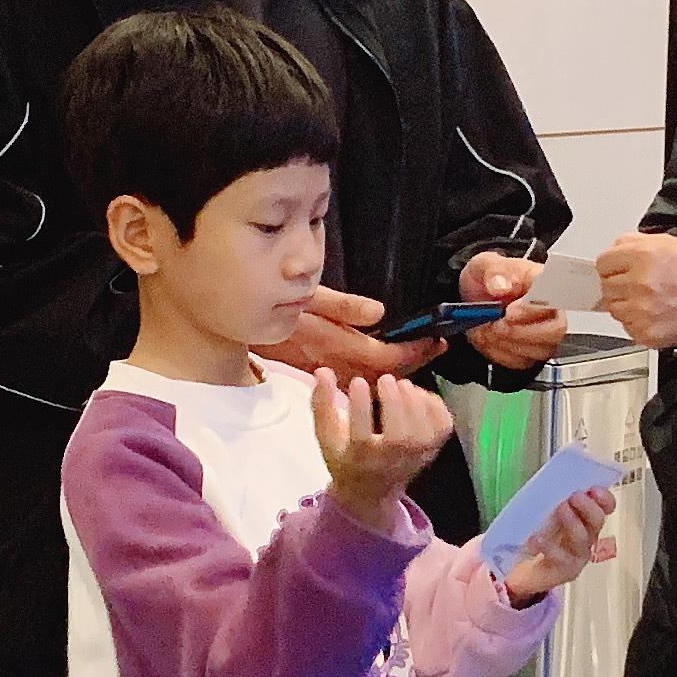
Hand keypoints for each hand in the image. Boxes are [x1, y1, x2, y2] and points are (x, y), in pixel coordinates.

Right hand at [262, 286, 439, 380]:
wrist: (238, 327)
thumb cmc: (274, 302)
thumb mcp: (308, 296)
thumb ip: (344, 306)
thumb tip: (379, 313)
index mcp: (334, 343)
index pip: (385, 356)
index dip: (414, 351)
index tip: (437, 339)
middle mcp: (334, 362)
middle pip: (384, 375)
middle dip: (414, 363)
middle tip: (437, 347)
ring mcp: (327, 370)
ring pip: (370, 381)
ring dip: (398, 372)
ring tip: (420, 356)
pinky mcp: (319, 370)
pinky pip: (356, 379)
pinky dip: (376, 374)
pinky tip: (387, 364)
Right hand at [310, 370, 454, 529]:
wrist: (371, 492)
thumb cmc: (345, 458)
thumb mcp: (326, 437)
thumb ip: (322, 404)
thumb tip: (323, 371)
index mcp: (360, 460)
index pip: (361, 436)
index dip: (360, 406)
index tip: (357, 381)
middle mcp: (390, 463)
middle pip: (399, 437)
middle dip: (394, 402)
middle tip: (386, 379)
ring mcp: (415, 458)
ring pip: (423, 432)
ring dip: (414, 401)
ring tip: (401, 384)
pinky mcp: (432, 450)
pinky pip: (442, 427)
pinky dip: (436, 406)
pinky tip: (420, 394)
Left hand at [458, 252, 568, 372]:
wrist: (477, 297)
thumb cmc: (490, 278)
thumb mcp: (484, 265)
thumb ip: (494, 271)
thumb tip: (501, 285)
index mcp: (544, 282)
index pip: (556, 297)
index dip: (532, 309)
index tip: (509, 311)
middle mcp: (551, 310)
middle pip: (556, 330)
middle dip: (521, 332)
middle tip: (497, 325)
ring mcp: (544, 333)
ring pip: (539, 350)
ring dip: (506, 343)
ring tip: (487, 328)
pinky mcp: (531, 352)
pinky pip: (521, 362)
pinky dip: (499, 353)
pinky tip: (489, 338)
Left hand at [500, 486, 618, 606]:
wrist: (524, 570)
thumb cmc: (538, 537)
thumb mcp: (546, 513)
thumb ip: (554, 499)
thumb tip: (554, 482)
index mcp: (586, 520)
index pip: (605, 507)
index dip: (604, 498)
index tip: (594, 489)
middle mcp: (587, 537)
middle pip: (597, 521)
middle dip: (588, 507)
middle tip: (575, 496)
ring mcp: (578, 555)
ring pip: (583, 538)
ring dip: (573, 522)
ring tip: (561, 509)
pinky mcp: (565, 570)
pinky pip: (561, 557)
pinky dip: (549, 546)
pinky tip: (537, 538)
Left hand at [595, 231, 676, 348]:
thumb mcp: (671, 243)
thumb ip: (636, 242)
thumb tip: (614, 249)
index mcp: (644, 255)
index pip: (602, 262)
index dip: (613, 265)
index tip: (622, 269)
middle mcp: (639, 281)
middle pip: (605, 285)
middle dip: (619, 284)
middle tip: (641, 285)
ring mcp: (640, 310)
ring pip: (613, 307)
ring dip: (626, 304)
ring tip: (651, 300)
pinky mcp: (644, 332)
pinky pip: (626, 326)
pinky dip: (637, 321)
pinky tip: (657, 314)